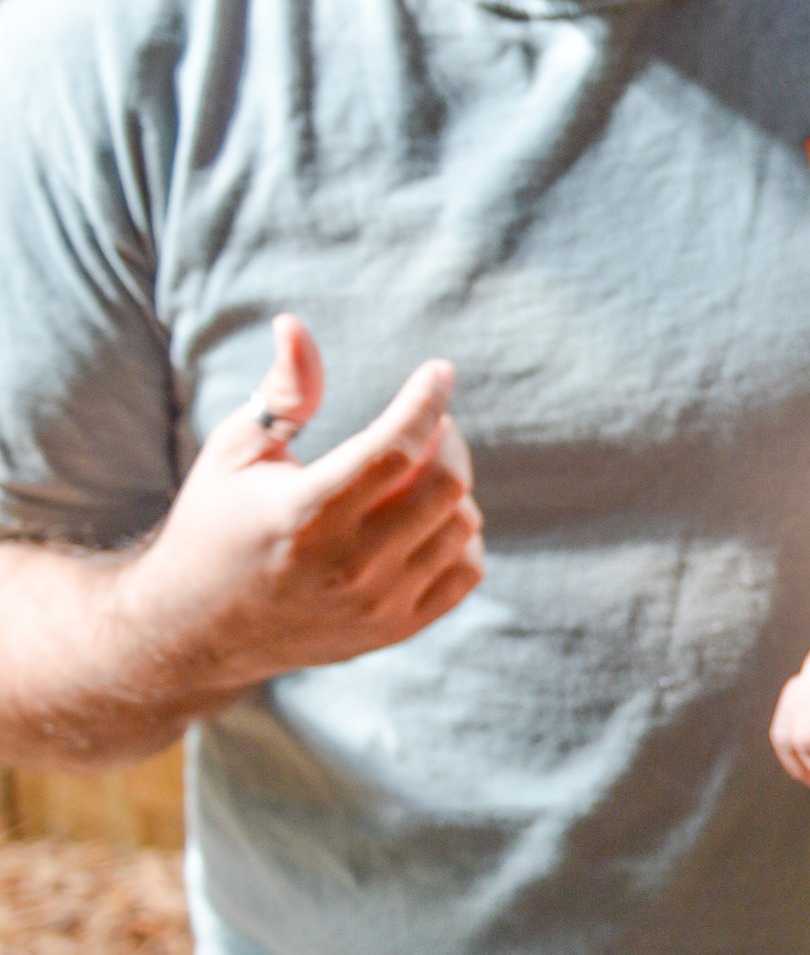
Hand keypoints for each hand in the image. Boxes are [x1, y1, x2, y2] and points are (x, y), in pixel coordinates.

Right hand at [117, 314, 484, 692]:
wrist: (197, 629)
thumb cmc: (216, 524)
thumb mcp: (235, 452)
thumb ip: (282, 393)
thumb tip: (295, 324)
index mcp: (303, 514)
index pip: (396, 449)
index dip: (426, 401)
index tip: (439, 371)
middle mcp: (347, 564)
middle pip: (445, 485)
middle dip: (446, 439)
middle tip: (426, 425)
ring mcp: (377, 602)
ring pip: (463, 525)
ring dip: (451, 487)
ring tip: (414, 473)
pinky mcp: (396, 628)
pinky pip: (468, 570)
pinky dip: (461, 535)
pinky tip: (425, 519)